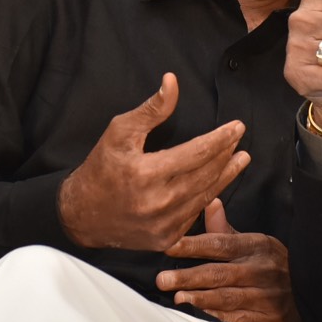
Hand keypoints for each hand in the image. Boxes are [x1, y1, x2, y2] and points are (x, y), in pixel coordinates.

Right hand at [58, 73, 249, 251]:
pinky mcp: (165, 240)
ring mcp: (163, 225)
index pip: (197, 152)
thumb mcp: (120, 131)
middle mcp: (158, 203)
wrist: (81, 214)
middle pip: (206, 175)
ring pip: (205, 196)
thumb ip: (151, 109)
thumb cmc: (100, 167)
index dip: (221, 138)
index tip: (237, 127)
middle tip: (239, 139)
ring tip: (240, 159)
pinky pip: (194, 215)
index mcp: (146, 174)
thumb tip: (172, 81)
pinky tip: (217, 183)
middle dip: (226, 154)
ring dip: (226, 176)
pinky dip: (208, 196)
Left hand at [158, 199, 302, 321]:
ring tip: (178, 298)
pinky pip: (240, 319)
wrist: (311, 295)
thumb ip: (226, 229)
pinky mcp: (269, 321)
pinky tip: (200, 316)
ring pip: (228, 297)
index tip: (169, 246)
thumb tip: (209, 202)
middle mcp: (261, 270)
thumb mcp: (255, 243)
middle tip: (162, 279)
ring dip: (201, 298)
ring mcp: (266, 297)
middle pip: (220, 273)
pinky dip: (219, 318)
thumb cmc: (273, 265)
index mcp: (256, 246)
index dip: (193, 245)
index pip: (220, 244)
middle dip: (189, 276)